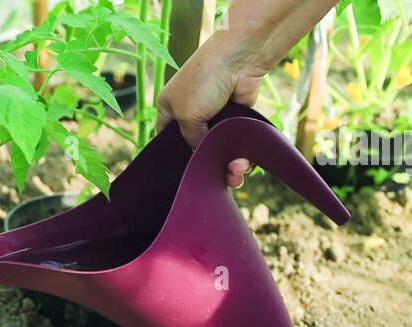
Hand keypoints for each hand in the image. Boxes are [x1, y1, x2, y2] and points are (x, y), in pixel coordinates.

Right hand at [156, 34, 265, 187]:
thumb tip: (201, 159)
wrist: (239, 58)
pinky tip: (244, 164)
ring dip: (227, 165)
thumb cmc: (203, 80)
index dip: (175, 158)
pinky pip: (236, 143)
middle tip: (217, 181)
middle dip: (206, 166)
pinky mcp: (236, 117)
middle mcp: (191, 114)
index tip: (185, 176)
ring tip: (236, 175)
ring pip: (219, 149)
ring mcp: (214, 117)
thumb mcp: (187, 115)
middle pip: (196, 149)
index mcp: (169, 110)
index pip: (167, 141)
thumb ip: (191, 140)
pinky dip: (241, 155)